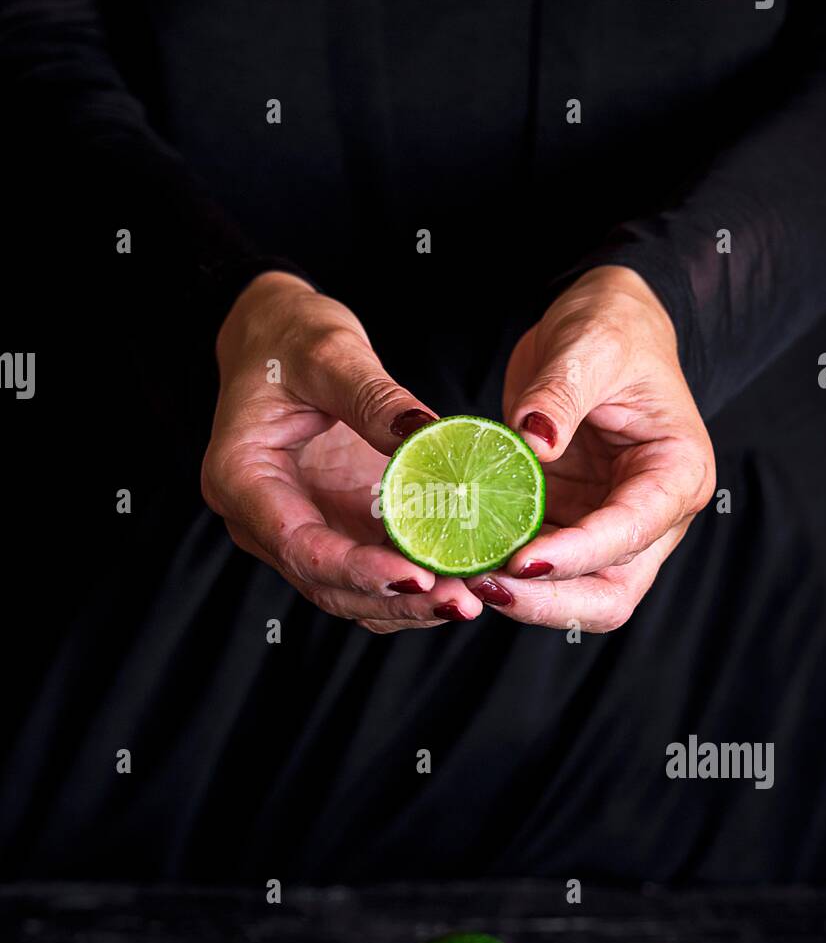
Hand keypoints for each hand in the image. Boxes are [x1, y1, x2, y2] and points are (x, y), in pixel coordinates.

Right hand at [201, 272, 484, 630]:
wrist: (273, 337)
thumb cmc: (286, 338)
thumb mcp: (329, 353)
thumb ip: (373, 397)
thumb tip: (425, 435)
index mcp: (240, 477)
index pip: (297, 544)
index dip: (357, 569)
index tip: (417, 574)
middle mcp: (262, 518)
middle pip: (324, 583)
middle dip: (393, 599)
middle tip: (460, 600)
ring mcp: (297, 528)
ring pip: (348, 592)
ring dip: (406, 605)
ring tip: (467, 599)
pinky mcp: (331, 526)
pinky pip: (367, 572)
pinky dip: (409, 584)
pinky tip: (458, 581)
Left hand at [467, 266, 715, 630]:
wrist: (598, 327)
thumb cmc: (612, 329)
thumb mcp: (591, 345)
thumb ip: (562, 393)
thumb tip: (535, 439)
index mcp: (677, 474)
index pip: (631, 532)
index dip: (577, 555)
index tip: (522, 561)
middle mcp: (652, 515)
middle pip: (612, 593)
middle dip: (550, 602)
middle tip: (486, 587)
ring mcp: (607, 526)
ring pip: (574, 595)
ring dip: (521, 597)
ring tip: (462, 576)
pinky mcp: (567, 524)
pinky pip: (537, 568)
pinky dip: (502, 572)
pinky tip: (458, 558)